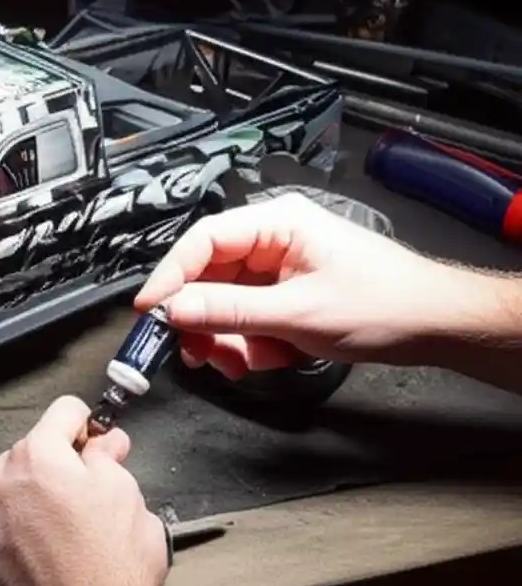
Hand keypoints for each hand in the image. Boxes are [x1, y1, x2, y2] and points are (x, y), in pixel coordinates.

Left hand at [0, 396, 167, 585]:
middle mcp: (0, 477)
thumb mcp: (127, 495)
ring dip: (30, 493)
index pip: (63, 411)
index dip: (88, 425)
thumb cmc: (115, 560)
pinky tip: (38, 548)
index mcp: (39, 454)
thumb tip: (105, 442)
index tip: (99, 445)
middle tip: (84, 494)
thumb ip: (108, 459)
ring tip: (60, 528)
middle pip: (31, 449)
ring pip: (9, 485)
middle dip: (57, 463)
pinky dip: (13, 524)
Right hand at [134, 192, 459, 378]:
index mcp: (277, 223)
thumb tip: (176, 309)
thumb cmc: (386, 303)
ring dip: (226, 340)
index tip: (151, 311)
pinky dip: (247, 346)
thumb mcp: (298, 312)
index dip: (170, 276)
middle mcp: (272, 241)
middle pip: (207, 278)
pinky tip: (267, 359)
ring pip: (222, 306)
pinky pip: (244, 322)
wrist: (435, 326)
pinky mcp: (283, 298)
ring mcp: (277, 272)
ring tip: (243, 362)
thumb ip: (230, 311)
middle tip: (197, 352)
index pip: (203, 241)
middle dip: (202, 321)